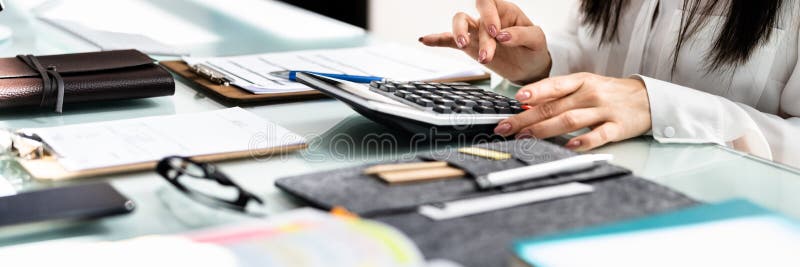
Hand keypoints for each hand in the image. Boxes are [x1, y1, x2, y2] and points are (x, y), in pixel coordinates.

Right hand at [418, 0, 550, 83]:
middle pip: (473, 14)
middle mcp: (488, 18)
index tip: (497, 34)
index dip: (488, 15)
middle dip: (480, 36)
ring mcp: (476, 31)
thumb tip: (502, 35)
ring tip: (465, 46)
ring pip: (459, 22)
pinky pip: (449, 40)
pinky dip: (437, 39)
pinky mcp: (469, 46)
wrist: (528, 68)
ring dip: (458, 34)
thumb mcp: (536, 41)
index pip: (489, 3)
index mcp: (505, 10)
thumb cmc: (533, 49)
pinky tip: (425, 40)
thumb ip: (522, 35)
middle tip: (488, 55)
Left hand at [493, 73, 651, 150]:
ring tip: (526, 137)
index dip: (535, 91)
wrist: (648, 99)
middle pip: (554, 107)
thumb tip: (528, 103)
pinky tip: (568, 146)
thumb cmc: (610, 93)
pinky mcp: (617, 128)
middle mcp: (590, 94)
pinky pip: (598, 135)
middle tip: (506, 127)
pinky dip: (582, 141)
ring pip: (570, 120)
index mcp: (581, 81)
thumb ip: (559, 94)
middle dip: (526, 118)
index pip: (554, 85)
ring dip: (545, 129)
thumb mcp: (585, 85)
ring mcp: (604, 111)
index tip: (516, 98)